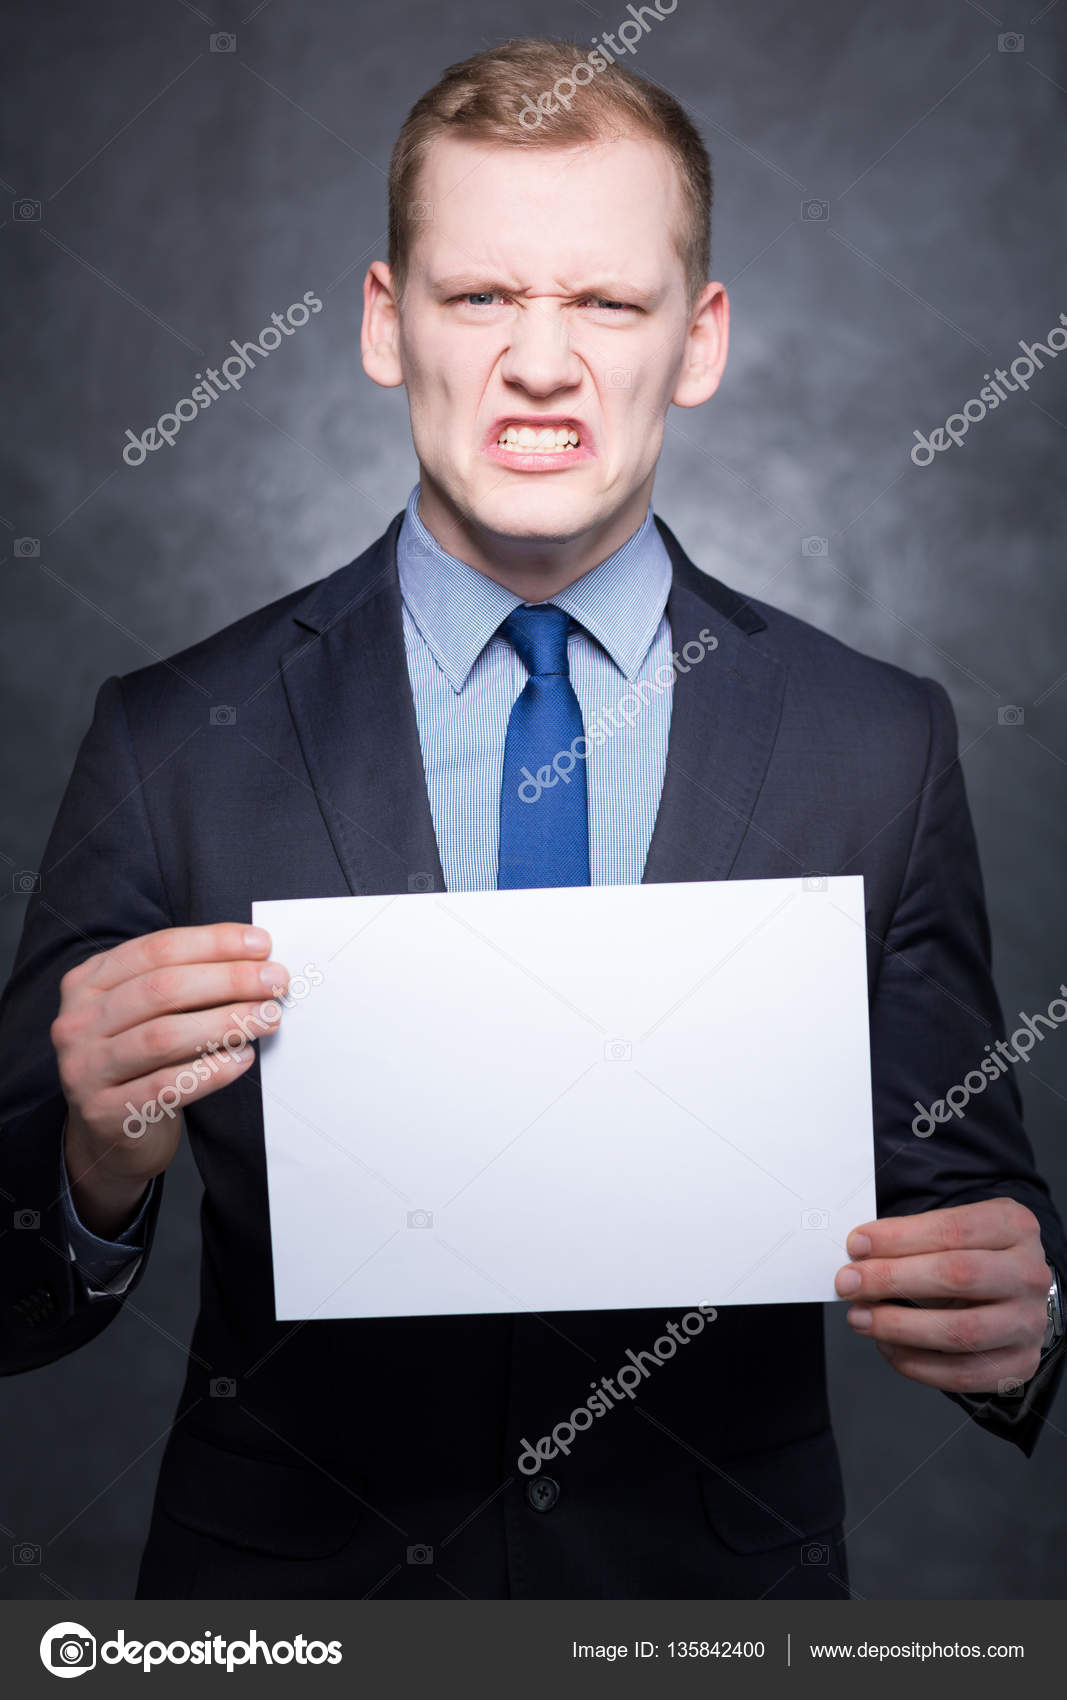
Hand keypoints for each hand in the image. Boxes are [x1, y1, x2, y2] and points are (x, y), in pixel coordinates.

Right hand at [53, 924, 288, 1228]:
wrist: (110, 1132)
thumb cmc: (141, 1060)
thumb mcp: (146, 1011)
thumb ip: (185, 981)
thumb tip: (254, 959)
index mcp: (89, 982)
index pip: (156, 950)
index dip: (213, 942)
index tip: (262, 944)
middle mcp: (77, 1022)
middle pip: (162, 989)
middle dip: (229, 980)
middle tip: (276, 981)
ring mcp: (85, 1068)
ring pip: (164, 1037)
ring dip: (226, 1023)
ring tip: (268, 1018)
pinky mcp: (104, 1112)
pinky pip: (166, 1086)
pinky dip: (211, 1071)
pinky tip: (243, 1059)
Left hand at [835, 1199, 1049, 1396]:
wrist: (1015, 1290)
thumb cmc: (973, 1255)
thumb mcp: (953, 1229)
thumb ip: (913, 1237)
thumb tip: (859, 1254)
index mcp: (1014, 1227)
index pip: (953, 1230)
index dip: (899, 1238)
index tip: (856, 1245)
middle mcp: (1029, 1274)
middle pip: (957, 1276)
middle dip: (892, 1279)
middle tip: (848, 1283)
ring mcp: (1029, 1322)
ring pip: (961, 1331)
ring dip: (899, 1327)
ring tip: (860, 1317)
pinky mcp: (1020, 1363)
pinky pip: (964, 1374)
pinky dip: (917, 1364)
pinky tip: (887, 1347)